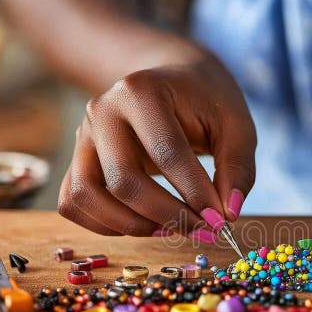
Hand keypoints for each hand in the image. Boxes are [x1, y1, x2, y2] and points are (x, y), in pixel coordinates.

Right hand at [57, 57, 255, 240]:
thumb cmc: (207, 104)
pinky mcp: (77, 160)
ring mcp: (83, 136)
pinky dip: (105, 225)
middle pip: (124, 181)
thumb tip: (227, 216)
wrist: (173, 81)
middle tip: (203, 229)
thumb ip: (238, 169)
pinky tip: (145, 224)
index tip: (221, 221)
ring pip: (87, 196)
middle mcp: (102, 110)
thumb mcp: (237, 127)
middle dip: (168, 215)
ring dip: (132, 225)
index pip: (166, 153)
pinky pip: (73, 203)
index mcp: (142, 90)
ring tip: (173, 228)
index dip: (195, 194)